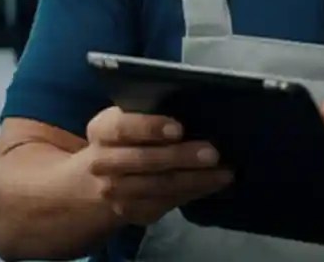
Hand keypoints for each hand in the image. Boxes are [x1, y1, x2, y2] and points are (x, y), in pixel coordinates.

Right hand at [82, 106, 233, 225]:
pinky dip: (192, 192)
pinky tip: (214, 184)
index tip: (179, 129)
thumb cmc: (132, 136)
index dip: (150, 128)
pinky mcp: (129, 211)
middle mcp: (101, 162)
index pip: (122, 128)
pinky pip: (164, 203)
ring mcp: (113, 191)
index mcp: (102, 130)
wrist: (107, 175)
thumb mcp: (134, 117)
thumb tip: (200, 112)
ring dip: (193, 180)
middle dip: (180, 157)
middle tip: (213, 153)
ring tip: (222, 173)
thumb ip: (155, 115)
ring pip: (156, 186)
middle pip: (143, 160)